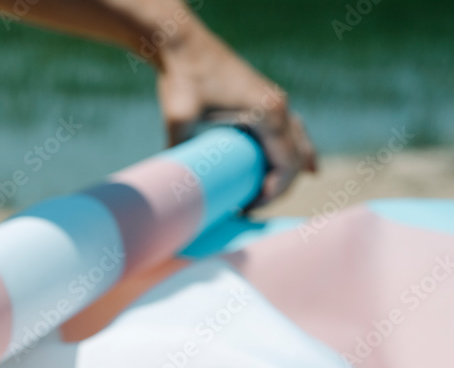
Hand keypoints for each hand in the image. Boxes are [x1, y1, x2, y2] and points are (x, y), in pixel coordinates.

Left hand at [155, 27, 316, 206]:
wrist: (183, 45)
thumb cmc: (182, 80)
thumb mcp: (178, 121)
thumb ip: (178, 155)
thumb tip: (170, 188)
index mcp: (269, 114)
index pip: (287, 165)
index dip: (272, 194)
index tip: (246, 210)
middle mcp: (280, 108)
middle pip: (296, 159)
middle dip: (277, 188)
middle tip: (249, 209)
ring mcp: (276, 102)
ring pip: (298, 144)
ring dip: (290, 172)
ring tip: (272, 197)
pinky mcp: (265, 100)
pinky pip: (292, 131)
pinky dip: (298, 151)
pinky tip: (308, 168)